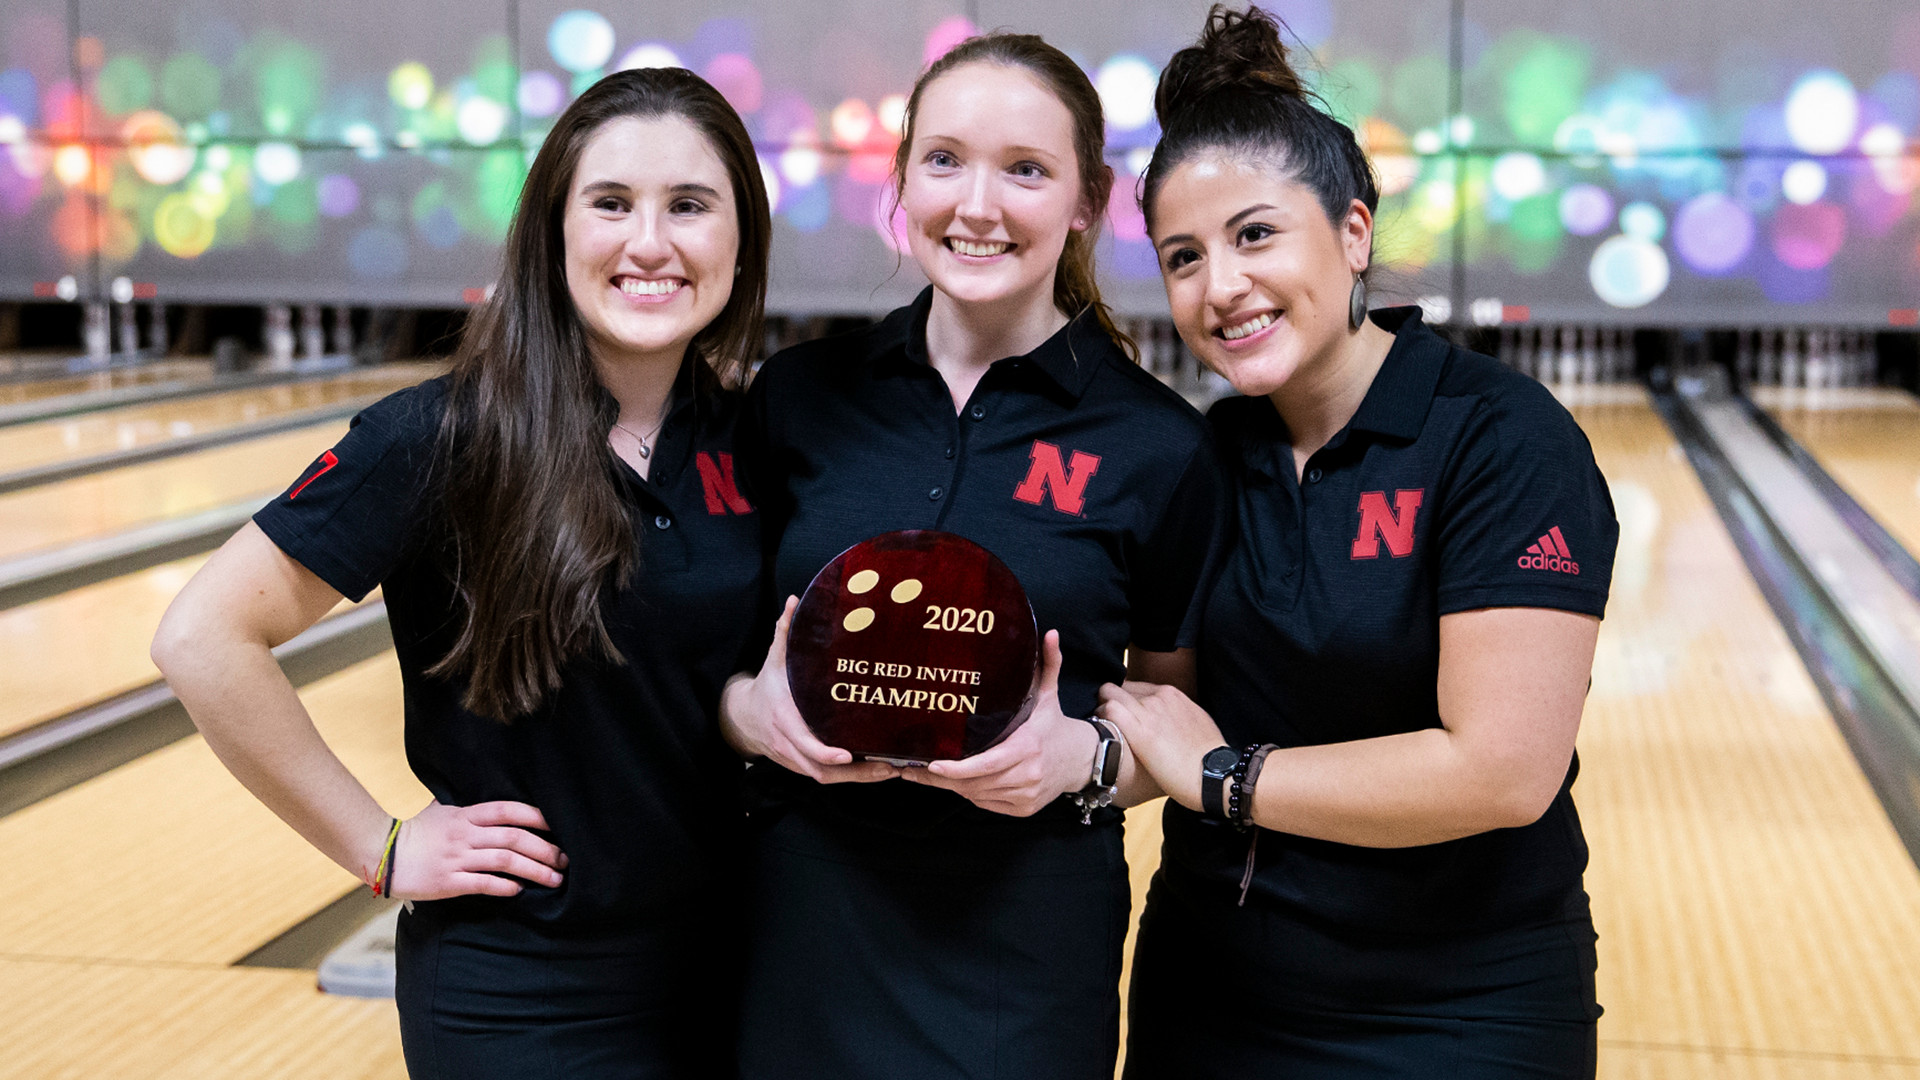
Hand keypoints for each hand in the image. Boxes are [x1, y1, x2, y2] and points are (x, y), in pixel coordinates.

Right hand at [386, 800, 568, 900]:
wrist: (382, 854)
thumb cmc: (415, 832)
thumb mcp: (441, 811)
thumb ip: (465, 808)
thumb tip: (488, 804)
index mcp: (466, 815)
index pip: (508, 811)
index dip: (536, 817)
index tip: (558, 826)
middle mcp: (465, 835)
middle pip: (514, 838)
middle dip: (545, 849)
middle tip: (565, 860)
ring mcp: (457, 858)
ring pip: (505, 861)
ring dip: (534, 871)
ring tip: (554, 879)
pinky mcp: (449, 882)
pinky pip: (483, 884)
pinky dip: (505, 887)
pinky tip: (520, 891)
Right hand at [718, 596, 897, 784]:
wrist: (742, 718)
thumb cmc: (766, 687)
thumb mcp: (773, 659)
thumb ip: (785, 632)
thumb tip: (794, 600)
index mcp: (785, 720)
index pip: (804, 743)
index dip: (825, 752)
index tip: (848, 754)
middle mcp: (789, 744)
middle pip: (821, 771)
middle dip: (855, 774)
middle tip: (887, 768)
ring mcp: (794, 759)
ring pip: (825, 778)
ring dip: (858, 779)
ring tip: (889, 771)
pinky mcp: (801, 765)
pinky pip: (825, 776)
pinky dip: (850, 777)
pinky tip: (875, 770)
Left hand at [902, 631, 1094, 816]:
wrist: (1082, 760)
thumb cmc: (1055, 725)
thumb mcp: (1050, 694)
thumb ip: (1048, 664)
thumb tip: (1049, 632)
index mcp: (1027, 747)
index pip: (986, 764)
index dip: (957, 769)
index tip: (933, 764)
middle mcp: (1027, 774)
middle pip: (975, 783)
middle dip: (942, 779)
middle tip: (911, 770)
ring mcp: (1025, 795)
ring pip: (977, 796)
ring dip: (953, 786)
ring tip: (926, 775)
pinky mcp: (1023, 809)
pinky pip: (987, 804)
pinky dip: (971, 794)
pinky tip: (957, 782)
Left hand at [1096, 680, 1224, 813]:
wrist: (1215, 774)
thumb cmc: (1207, 757)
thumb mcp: (1196, 722)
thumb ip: (1177, 714)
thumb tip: (1169, 719)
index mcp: (1171, 694)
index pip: (1135, 686)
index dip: (1124, 701)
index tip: (1121, 716)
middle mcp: (1158, 696)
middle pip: (1119, 686)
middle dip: (1109, 701)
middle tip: (1107, 723)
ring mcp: (1148, 710)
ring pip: (1108, 693)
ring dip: (1101, 709)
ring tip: (1103, 729)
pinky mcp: (1139, 729)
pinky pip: (1108, 710)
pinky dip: (1100, 718)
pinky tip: (1103, 734)